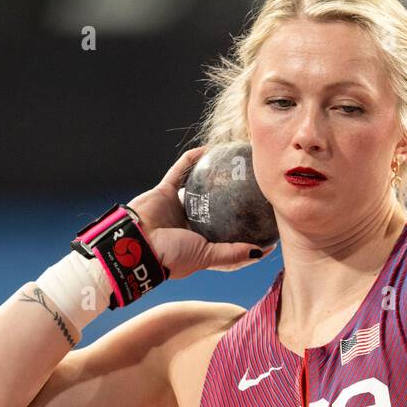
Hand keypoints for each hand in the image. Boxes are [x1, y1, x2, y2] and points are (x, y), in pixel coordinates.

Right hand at [126, 146, 276, 279]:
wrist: (136, 244)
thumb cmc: (171, 256)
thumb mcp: (207, 257)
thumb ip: (232, 254)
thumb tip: (261, 252)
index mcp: (202, 245)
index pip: (231, 240)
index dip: (250, 236)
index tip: (270, 228)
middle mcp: (192, 226)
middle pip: (218, 210)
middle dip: (234, 201)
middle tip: (256, 189)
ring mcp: (178, 208)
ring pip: (201, 187)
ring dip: (214, 175)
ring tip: (234, 164)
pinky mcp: (165, 192)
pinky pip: (181, 172)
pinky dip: (192, 160)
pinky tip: (209, 150)